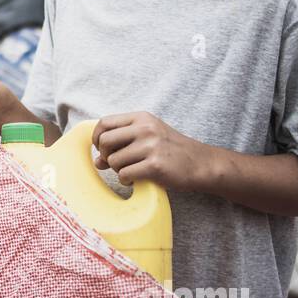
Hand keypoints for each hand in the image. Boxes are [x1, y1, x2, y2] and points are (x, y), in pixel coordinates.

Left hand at [92, 111, 213, 192]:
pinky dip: (126, 180)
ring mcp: (151, 146)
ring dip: (118, 170)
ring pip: (113, 160)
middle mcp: (145, 128)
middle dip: (105, 156)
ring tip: (132, 171)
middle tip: (116, 163)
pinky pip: (125, 174)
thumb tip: (96, 161)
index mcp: (141, 118)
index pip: (104, 122)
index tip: (103, 149)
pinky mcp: (155, 165)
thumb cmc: (171, 151)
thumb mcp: (148, 139)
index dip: (97, 138)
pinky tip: (136, 179)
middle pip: (105, 141)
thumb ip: (122, 145)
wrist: (201, 163)